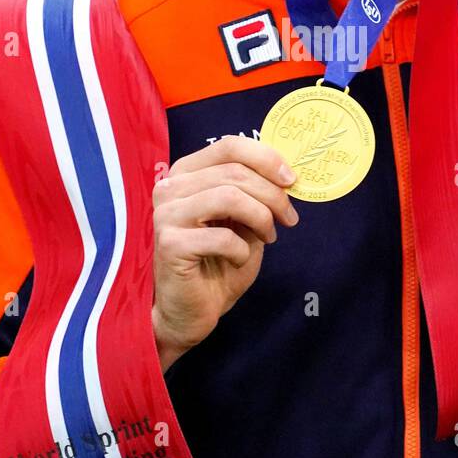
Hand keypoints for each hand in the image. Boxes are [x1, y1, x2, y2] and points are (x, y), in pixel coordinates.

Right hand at [151, 135, 298, 369]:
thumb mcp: (244, 221)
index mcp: (187, 173)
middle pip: (234, 172)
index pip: (229, 145)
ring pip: (229, 196)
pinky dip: (242, 250)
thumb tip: (286, 174)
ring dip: (261, 218)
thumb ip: (255, 193)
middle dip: (272, 195)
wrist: (191, 312)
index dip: (266, 158)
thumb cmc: (218, 264)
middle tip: (289, 218)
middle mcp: (170, 187)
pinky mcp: (169, 244)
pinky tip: (238, 260)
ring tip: (269, 237)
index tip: (291, 180)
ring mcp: (166, 214)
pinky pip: (222, 237)